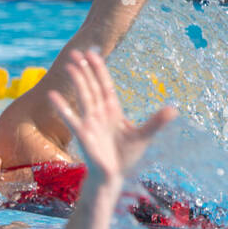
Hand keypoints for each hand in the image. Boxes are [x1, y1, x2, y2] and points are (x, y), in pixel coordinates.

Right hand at [46, 50, 176, 187]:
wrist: (113, 176)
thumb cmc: (125, 156)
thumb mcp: (143, 136)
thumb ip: (156, 122)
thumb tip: (174, 109)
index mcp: (112, 110)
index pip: (104, 84)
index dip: (98, 69)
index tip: (91, 53)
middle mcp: (99, 113)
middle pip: (91, 86)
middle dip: (84, 70)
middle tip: (74, 52)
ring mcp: (90, 123)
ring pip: (83, 97)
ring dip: (76, 82)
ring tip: (68, 67)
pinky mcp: (83, 135)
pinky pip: (72, 119)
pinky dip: (63, 108)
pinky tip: (53, 97)